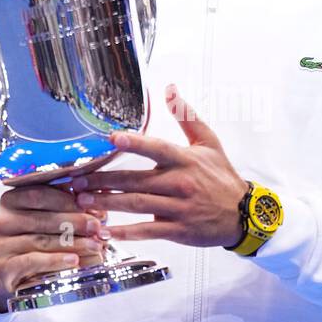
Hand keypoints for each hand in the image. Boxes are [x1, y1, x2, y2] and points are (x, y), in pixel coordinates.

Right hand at [0, 185, 110, 311]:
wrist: (9, 271)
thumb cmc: (33, 240)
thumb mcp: (47, 221)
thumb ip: (68, 210)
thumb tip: (98, 209)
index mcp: (10, 201)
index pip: (39, 194)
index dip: (67, 200)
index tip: (90, 206)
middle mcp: (1, 220)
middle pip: (42, 218)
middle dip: (74, 222)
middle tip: (97, 227)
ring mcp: (0, 245)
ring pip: (41, 240)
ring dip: (72, 243)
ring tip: (95, 246)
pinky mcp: (4, 267)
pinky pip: (33, 261)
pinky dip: (56, 260)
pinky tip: (74, 260)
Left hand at [68, 85, 248, 248]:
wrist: (243, 214)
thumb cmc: (222, 177)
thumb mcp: (209, 142)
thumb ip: (187, 116)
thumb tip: (170, 89)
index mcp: (185, 160)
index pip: (157, 149)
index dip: (135, 143)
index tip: (111, 138)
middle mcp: (179, 183)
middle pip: (135, 180)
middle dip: (103, 180)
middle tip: (77, 181)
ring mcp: (178, 208)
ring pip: (136, 205)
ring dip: (107, 203)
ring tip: (83, 201)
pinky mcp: (178, 229)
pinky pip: (148, 231)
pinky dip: (126, 232)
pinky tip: (107, 231)